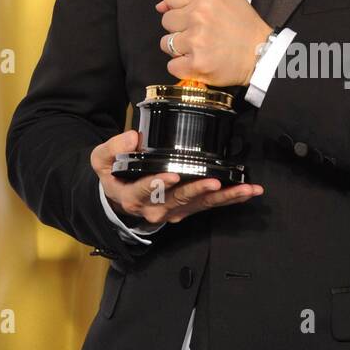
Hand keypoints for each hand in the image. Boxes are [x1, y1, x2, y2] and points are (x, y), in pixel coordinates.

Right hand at [91, 130, 262, 224]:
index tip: (172, 175)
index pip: (145, 191)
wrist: (120, 196)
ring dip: (224, 197)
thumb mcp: (102, 160)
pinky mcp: (188, 210)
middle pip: (178, 200)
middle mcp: (155, 209)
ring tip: (243, 189)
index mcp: (133, 197)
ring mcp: (173, 212)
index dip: (158, 184)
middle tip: (213, 182)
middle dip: (197, 191)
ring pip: (200, 205)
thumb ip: (113, 147)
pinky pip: (210, 205)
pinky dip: (230, 199)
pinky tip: (247, 192)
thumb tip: (133, 137)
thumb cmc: (114, 174)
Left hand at [156, 0, 271, 86]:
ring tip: (198, 48)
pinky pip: (172, 65)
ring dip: (179, 48)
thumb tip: (161, 6)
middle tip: (199, 33)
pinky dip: (182, 66)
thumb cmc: (244, 25)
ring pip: (166, 43)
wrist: (261, 53)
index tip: (188, 15)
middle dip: (180, 28)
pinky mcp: (196, 64)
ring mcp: (196, 41)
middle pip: (167, 21)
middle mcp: (198, 16)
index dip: (177, 8)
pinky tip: (197, 61)